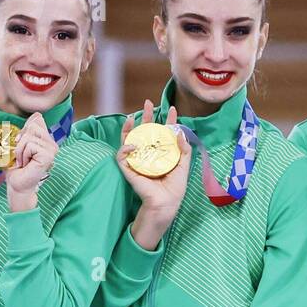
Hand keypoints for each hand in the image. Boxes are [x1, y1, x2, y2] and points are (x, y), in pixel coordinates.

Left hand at [5, 113, 58, 209]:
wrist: (16, 182)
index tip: (21, 146)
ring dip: (20, 150)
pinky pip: (30, 145)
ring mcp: (52, 150)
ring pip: (29, 137)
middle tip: (22, 155)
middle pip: (32, 126)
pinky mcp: (48, 156)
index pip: (36, 121)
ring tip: (23, 161)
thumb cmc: (16, 165)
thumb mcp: (19, 143)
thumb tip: (38, 115)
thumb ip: (28, 130)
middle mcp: (52, 143)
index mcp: (46, 139)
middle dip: (21, 141)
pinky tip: (26, 164)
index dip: (23, 132)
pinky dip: (23, 155)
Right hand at [119, 101, 191, 248]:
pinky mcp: (128, 168)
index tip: (172, 109)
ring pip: (130, 139)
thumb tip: (180, 132)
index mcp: (162, 152)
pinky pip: (122, 155)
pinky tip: (132, 143)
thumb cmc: (175, 187)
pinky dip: (125, 148)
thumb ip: (184, 150)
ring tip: (133, 116)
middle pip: (146, 131)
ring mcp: (138, 159)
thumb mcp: (183, 166)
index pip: (163, 133)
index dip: (168, 120)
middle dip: (147, 116)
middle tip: (148, 103)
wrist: (166, 203)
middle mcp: (149, 153)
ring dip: (130, 127)